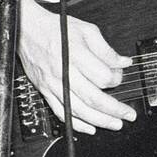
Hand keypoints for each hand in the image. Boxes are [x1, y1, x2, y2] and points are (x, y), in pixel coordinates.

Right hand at [18, 0, 137, 134]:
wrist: (28, 31)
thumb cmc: (56, 29)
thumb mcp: (86, 30)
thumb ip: (106, 49)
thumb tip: (123, 62)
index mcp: (75, 54)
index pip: (102, 76)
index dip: (116, 79)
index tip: (120, 76)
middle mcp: (64, 72)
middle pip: (93, 98)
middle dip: (114, 109)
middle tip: (128, 114)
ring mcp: (54, 84)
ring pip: (79, 110)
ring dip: (100, 120)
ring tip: (115, 124)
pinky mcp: (46, 91)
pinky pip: (61, 113)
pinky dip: (77, 124)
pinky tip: (90, 128)